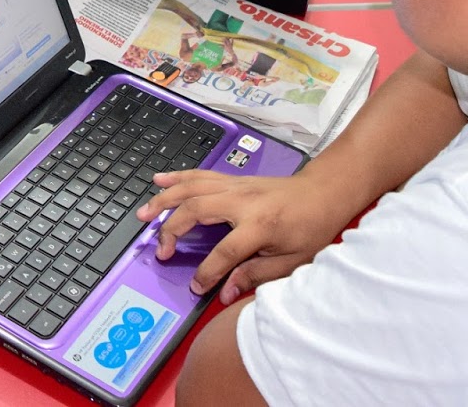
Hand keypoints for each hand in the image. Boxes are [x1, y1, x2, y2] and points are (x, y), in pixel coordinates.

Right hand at [135, 169, 357, 305]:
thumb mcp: (292, 260)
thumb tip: (225, 293)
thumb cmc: (311, 227)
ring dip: (164, 200)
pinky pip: (199, 175)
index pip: (224, 252)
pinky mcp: (232, 179)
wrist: (323, 193)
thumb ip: (256, 275)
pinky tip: (159, 180)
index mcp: (259, 225)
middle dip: (172, 231)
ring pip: (191, 188)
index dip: (207, 272)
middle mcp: (242, 201)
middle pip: (196, 211)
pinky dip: (177, 177)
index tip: (197, 286)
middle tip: (162, 251)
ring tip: (144, 214)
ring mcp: (235, 186)